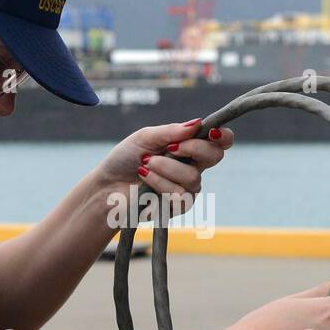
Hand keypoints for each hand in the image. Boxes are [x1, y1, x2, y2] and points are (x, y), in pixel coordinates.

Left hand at [96, 117, 233, 216]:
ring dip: (166, 168)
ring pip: (193, 177)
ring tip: (145, 165)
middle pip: (215, 156)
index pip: (219, 142)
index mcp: (189, 147)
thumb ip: (171, 131)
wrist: (107, 186)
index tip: (210, 132)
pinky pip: (180, 195)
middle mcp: (193, 167)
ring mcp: (187, 188)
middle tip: (170, 148)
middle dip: (193, 148)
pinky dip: (160, 184)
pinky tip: (145, 181)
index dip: (222, 136)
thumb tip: (198, 123)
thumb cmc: (125, 159)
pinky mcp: (177, 206)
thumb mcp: (146, 137)